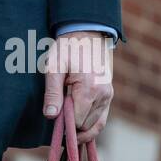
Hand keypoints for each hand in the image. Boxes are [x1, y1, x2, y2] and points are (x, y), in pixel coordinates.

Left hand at [42, 30, 113, 144]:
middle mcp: (103, 96)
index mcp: (89, 90)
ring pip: (96, 125)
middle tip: (58, 113)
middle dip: (72, 125)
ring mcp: (108, 96)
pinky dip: (90, 124)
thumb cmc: (68, 48)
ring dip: (81, 126)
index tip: (54, 116)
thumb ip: (52, 92)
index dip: (64, 123)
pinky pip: (101, 118)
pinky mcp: (109, 95)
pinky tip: (77, 122)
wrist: (87, 34)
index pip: (77, 122)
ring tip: (66, 118)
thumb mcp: (54, 67)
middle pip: (86, 126)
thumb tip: (51, 116)